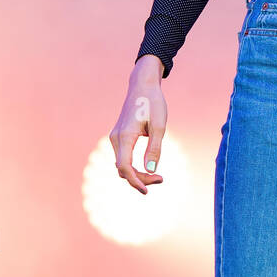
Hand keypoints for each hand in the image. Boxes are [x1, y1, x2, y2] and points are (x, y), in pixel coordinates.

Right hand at [110, 64, 166, 193]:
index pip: (125, 167)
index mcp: (124, 136)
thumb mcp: (159, 125)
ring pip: (122, 164)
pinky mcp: (119, 137)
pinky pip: (123, 157)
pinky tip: (148, 168)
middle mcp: (116, 139)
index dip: (135, 181)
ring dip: (137, 173)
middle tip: (161, 179)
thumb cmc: (153, 102)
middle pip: (123, 169)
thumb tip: (151, 170)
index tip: (147, 190)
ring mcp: (116, 138)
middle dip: (140, 178)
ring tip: (158, 176)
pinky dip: (134, 166)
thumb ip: (154, 148)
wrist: (143, 85)